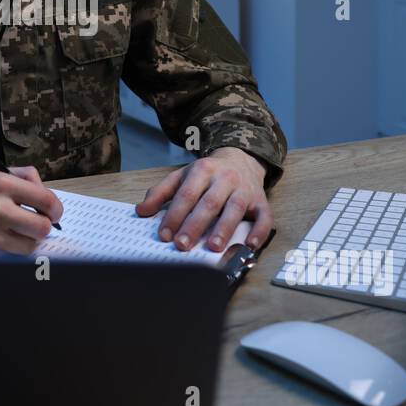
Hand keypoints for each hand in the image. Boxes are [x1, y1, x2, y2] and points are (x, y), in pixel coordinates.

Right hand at [0, 166, 61, 254]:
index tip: (53, 211)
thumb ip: (17, 177)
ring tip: (18, 233)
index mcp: (0, 183)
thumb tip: (42, 189)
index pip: (46, 199)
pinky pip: (9, 256)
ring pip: (29, 247)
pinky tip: (1, 241)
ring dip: (28, 241)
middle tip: (39, 225)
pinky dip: (10, 251)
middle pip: (43, 228)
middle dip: (45, 227)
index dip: (55, 208)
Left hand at [134, 147, 272, 252]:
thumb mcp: (181, 176)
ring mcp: (245, 189)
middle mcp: (225, 178)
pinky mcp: (261, 200)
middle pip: (209, 202)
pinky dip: (259, 231)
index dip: (175, 215)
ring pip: (236, 208)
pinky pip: (264, 216)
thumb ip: (160, 193)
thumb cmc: (208, 174)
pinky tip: (250, 244)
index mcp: (203, 170)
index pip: (187, 194)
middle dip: (195, 225)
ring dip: (225, 228)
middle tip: (182, 245)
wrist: (241, 159)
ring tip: (214, 247)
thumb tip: (141, 211)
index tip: (165, 235)